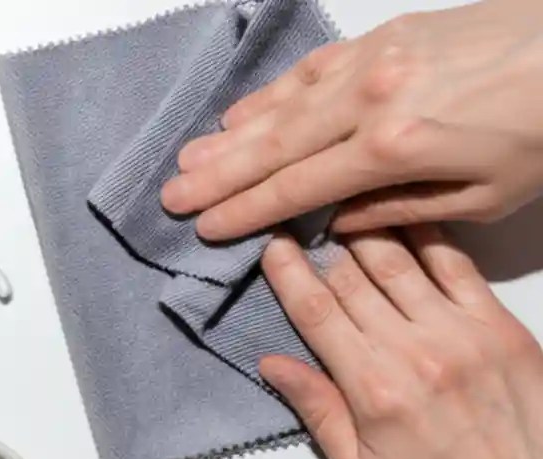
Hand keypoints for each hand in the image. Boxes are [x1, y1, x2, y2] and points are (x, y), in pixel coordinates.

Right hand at [161, 0, 542, 239]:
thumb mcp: (486, 196)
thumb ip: (399, 210)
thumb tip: (336, 221)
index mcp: (393, 149)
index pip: (295, 188)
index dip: (244, 210)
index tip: (205, 225)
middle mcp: (370, 100)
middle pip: (273, 146)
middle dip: (217, 175)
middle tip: (172, 196)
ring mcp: (372, 62)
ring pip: (282, 104)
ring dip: (232, 135)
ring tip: (189, 160)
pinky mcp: (384, 35)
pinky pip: (310, 69)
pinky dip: (271, 93)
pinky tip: (242, 113)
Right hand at [259, 224, 542, 458]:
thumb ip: (318, 411)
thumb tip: (274, 362)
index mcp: (374, 391)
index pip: (317, 312)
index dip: (289, 273)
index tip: (272, 247)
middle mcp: (420, 353)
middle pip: (355, 279)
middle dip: (322, 246)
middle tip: (302, 218)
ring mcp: (469, 337)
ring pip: (404, 262)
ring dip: (369, 232)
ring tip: (346, 212)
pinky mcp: (509, 333)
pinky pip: (461, 270)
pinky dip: (430, 243)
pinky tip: (409, 225)